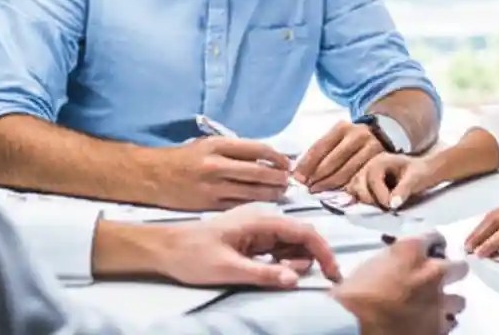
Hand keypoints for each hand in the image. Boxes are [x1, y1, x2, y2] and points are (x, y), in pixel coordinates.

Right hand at [158, 136, 290, 210]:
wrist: (153, 176)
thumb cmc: (182, 158)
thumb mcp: (207, 144)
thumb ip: (233, 150)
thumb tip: (263, 157)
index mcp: (217, 146)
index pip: (257, 149)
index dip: (276, 156)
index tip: (286, 162)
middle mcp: (216, 165)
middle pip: (258, 172)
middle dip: (278, 177)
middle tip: (288, 181)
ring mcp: (213, 187)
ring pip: (251, 191)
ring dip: (270, 193)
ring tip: (281, 193)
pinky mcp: (209, 205)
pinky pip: (238, 205)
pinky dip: (254, 205)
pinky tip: (263, 204)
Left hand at [158, 208, 342, 288]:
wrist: (166, 248)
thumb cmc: (193, 255)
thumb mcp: (228, 269)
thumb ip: (263, 273)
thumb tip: (296, 279)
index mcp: (260, 219)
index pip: (304, 231)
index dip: (323, 252)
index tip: (333, 274)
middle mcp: (262, 218)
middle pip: (301, 236)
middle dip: (309, 259)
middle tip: (297, 281)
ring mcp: (257, 227)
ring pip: (290, 242)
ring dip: (294, 261)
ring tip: (277, 276)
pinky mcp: (251, 237)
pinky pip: (277, 247)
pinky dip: (282, 261)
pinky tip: (272, 271)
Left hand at [292, 121, 382, 192]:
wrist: (382, 134)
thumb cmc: (351, 139)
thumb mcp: (337, 137)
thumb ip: (320, 151)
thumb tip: (299, 172)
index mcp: (342, 128)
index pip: (320, 147)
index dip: (307, 164)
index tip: (297, 178)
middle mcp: (357, 135)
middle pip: (332, 160)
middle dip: (317, 177)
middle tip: (307, 188)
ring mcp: (370, 148)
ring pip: (346, 171)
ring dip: (329, 184)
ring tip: (317, 191)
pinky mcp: (379, 161)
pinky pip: (359, 177)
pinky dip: (345, 185)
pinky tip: (335, 191)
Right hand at [332, 232, 467, 334]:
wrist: (352, 326)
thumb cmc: (353, 294)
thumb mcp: (369, 266)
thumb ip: (392, 261)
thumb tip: (399, 265)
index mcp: (411, 251)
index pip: (434, 236)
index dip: (432, 243)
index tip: (428, 248)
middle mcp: (432, 272)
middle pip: (459, 267)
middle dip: (451, 271)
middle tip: (438, 278)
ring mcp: (438, 303)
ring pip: (459, 301)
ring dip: (448, 301)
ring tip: (436, 305)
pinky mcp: (438, 328)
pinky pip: (448, 324)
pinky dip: (440, 323)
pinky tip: (429, 323)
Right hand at [345, 153, 440, 209]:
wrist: (423, 171)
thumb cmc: (420, 173)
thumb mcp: (416, 179)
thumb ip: (403, 190)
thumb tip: (392, 204)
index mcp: (380, 161)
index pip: (372, 180)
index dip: (380, 195)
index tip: (392, 206)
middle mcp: (368, 165)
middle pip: (358, 184)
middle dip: (370, 199)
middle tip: (386, 207)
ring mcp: (364, 174)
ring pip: (353, 188)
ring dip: (364, 200)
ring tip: (380, 206)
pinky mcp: (364, 183)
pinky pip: (354, 191)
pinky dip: (360, 199)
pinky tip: (371, 206)